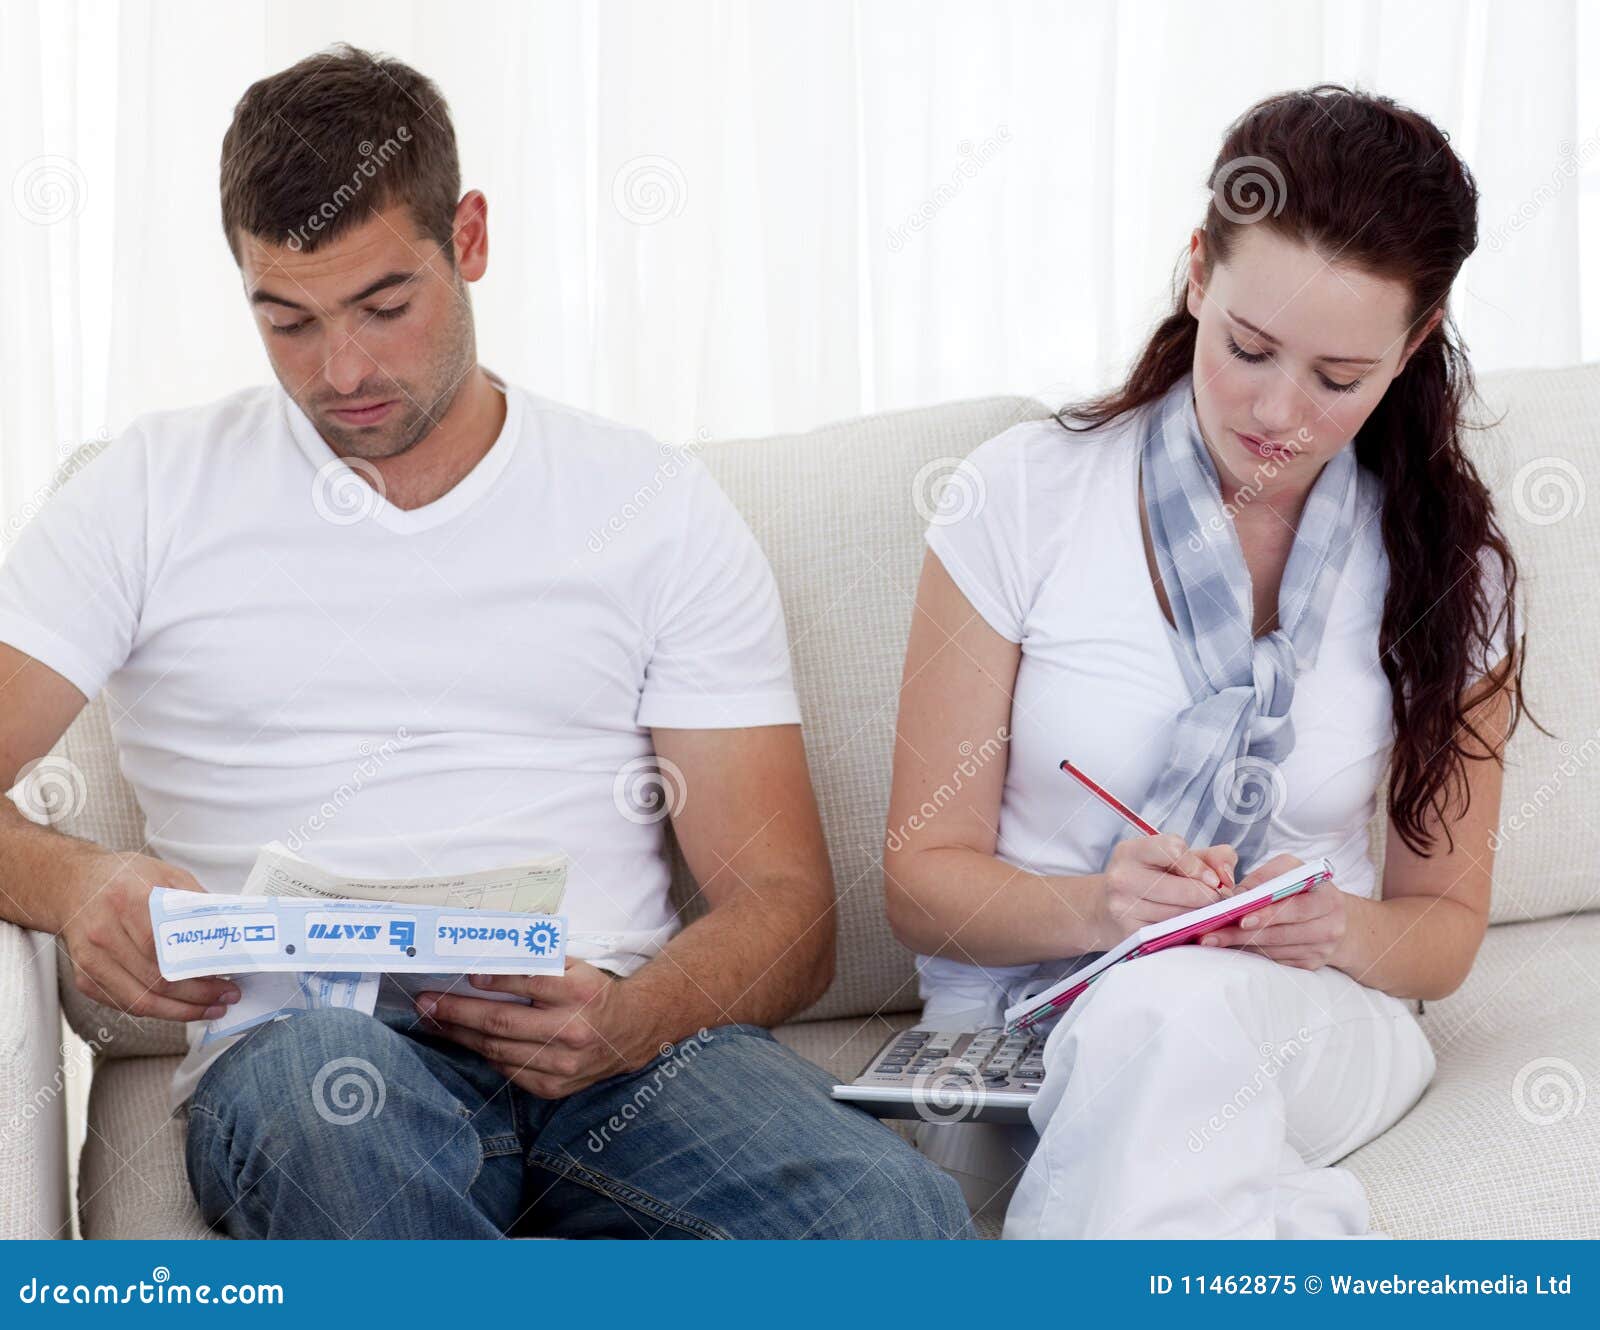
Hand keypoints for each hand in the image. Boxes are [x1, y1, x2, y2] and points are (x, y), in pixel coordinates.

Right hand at [59, 852, 240, 1020]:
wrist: (73, 886)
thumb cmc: (123, 879)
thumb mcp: (166, 874)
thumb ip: (196, 901)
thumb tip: (228, 929)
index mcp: (128, 901)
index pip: (165, 946)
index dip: (198, 966)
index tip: (226, 973)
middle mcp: (104, 933)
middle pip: (157, 979)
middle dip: (199, 994)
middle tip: (226, 995)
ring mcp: (91, 959)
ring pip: (142, 1000)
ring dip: (182, 1010)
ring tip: (211, 1008)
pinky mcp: (85, 978)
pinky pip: (126, 1004)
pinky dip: (158, 1010)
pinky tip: (181, 1006)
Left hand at [414, 960, 654, 1098]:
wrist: (628, 1033)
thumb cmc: (592, 993)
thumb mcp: (574, 967)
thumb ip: (537, 960)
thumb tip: (487, 955)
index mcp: (580, 992)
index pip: (529, 983)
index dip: (493, 980)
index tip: (465, 975)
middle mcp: (572, 1029)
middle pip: (503, 1021)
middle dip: (457, 1011)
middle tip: (426, 1002)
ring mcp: (562, 1063)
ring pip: (498, 1050)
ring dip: (460, 1035)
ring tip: (435, 1021)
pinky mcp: (553, 1086)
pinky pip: (507, 1069)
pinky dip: (483, 1053)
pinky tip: (465, 1040)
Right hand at [1095, 834, 1238, 947]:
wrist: (1106, 909)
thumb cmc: (1149, 879)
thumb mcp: (1174, 860)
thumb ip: (1210, 857)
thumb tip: (1227, 877)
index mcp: (1131, 851)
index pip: (1173, 850)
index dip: (1199, 866)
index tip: (1213, 879)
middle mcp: (1122, 878)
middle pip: (1184, 889)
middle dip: (1210, 897)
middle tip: (1220, 901)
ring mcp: (1123, 908)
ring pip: (1181, 915)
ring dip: (1202, 916)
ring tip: (1207, 913)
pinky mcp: (1130, 935)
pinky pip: (1173, 935)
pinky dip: (1189, 932)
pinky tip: (1192, 927)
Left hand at [1199, 852, 1347, 969]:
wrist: (1337, 918)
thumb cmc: (1306, 888)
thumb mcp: (1291, 871)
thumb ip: (1266, 877)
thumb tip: (1237, 895)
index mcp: (1328, 898)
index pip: (1295, 908)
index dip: (1267, 913)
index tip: (1241, 918)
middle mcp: (1330, 925)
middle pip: (1280, 933)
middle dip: (1243, 933)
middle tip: (1213, 934)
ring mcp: (1322, 948)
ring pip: (1275, 950)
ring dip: (1243, 945)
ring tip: (1215, 939)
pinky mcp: (1311, 964)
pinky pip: (1277, 961)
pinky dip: (1254, 954)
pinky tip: (1235, 947)